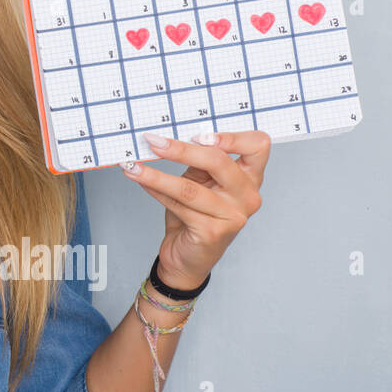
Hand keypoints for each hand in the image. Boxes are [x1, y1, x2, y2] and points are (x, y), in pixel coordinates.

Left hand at [121, 130, 269, 290]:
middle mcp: (248, 196)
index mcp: (250, 177)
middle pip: (219, 162)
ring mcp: (233, 216)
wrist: (187, 257)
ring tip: (133, 166)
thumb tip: (168, 136)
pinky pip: (178, 204)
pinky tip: (140, 180)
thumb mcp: (201, 182)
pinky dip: (155, 190)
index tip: (198, 134)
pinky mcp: (213, 232)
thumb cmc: (195, 214)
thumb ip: (198, 161)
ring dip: (156, 175)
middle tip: (153, 142)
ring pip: (190, 187)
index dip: (231, 136)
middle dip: (181, 149)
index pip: (258, 146)